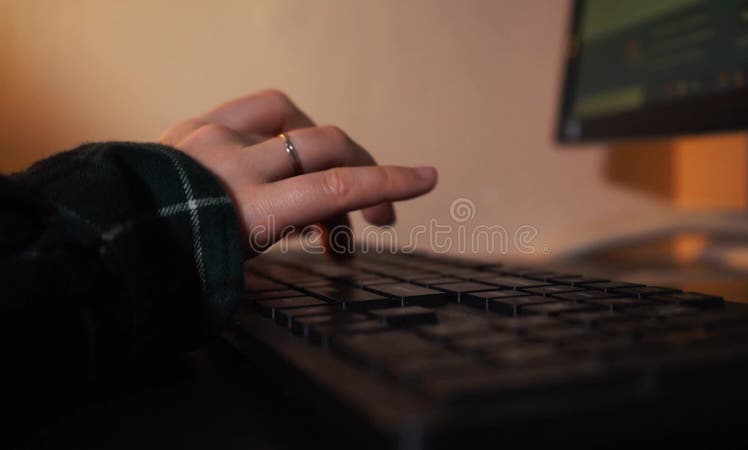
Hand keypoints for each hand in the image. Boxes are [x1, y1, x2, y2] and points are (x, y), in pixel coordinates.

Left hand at [159, 90, 436, 255]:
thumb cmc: (171, 268)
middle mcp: (234, 166)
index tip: (427, 178)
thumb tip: (317, 225)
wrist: (105, 240)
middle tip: (375, 220)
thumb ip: (284, 238)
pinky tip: (282, 154)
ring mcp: (212, 139)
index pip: (335, 189)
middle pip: (325, 147)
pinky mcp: (195, 125)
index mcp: (246, 213)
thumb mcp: (236, 268)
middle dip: (364, 174)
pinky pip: (256, 110)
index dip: (388, 183)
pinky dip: (282, 129)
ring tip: (319, 182)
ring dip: (320, 148)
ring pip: (294, 118)